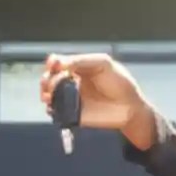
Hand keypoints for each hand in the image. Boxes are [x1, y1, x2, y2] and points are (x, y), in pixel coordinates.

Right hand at [40, 53, 157, 149]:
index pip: (58, 62)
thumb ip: (82, 61)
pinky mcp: (72, 114)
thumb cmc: (120, 82)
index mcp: (78, 67)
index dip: (52, 62)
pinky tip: (53, 106)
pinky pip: (55, 111)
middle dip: (47, 78)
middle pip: (49, 77)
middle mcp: (71, 81)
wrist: (130, 107)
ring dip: (45, 92)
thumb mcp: (104, 63)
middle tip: (53, 83)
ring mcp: (71, 98)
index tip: (53, 65)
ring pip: (49, 93)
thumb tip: (60, 64)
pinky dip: (50, 108)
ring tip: (50, 95)